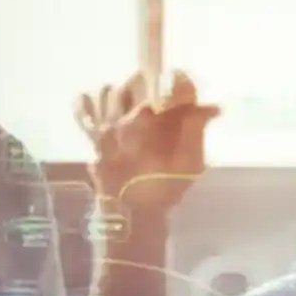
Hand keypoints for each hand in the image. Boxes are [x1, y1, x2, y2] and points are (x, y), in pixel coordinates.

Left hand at [73, 70, 219, 214]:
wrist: (132, 216)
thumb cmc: (165, 188)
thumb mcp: (191, 161)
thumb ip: (196, 128)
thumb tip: (212, 107)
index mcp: (149, 120)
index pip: (166, 84)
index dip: (179, 85)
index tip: (186, 95)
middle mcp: (122, 117)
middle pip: (134, 80)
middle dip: (151, 83)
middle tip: (160, 94)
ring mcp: (103, 126)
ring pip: (108, 90)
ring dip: (124, 91)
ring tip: (134, 100)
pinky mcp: (91, 138)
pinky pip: (83, 110)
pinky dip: (89, 102)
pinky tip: (101, 105)